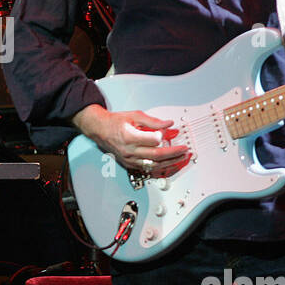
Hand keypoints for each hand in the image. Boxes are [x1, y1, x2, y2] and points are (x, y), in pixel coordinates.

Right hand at [73, 105, 189, 176]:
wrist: (100, 130)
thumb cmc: (115, 122)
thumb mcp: (134, 116)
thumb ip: (153, 121)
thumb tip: (168, 124)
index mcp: (130, 137)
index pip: (153, 140)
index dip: (163, 136)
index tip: (168, 131)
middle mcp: (130, 151)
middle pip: (156, 155)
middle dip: (174, 153)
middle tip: (184, 150)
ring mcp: (129, 159)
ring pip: (154, 165)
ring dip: (170, 163)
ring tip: (180, 159)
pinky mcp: (130, 164)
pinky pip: (148, 169)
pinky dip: (160, 168)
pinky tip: (169, 165)